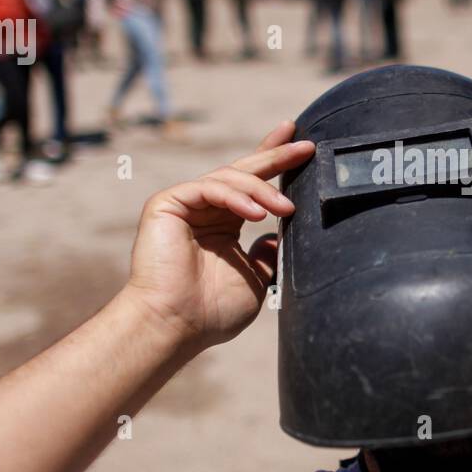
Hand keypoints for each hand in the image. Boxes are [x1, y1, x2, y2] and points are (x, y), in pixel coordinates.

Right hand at [124, 122, 314, 351]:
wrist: (176, 326)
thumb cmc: (211, 312)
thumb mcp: (255, 280)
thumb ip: (266, 256)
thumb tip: (278, 236)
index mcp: (223, 225)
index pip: (251, 186)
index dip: (275, 163)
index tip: (303, 147)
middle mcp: (204, 210)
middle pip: (242, 171)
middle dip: (275, 155)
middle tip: (304, 145)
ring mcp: (185, 205)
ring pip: (230, 178)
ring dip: (262, 190)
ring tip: (285, 208)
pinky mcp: (167, 203)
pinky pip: (208, 187)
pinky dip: (236, 196)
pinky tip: (257, 213)